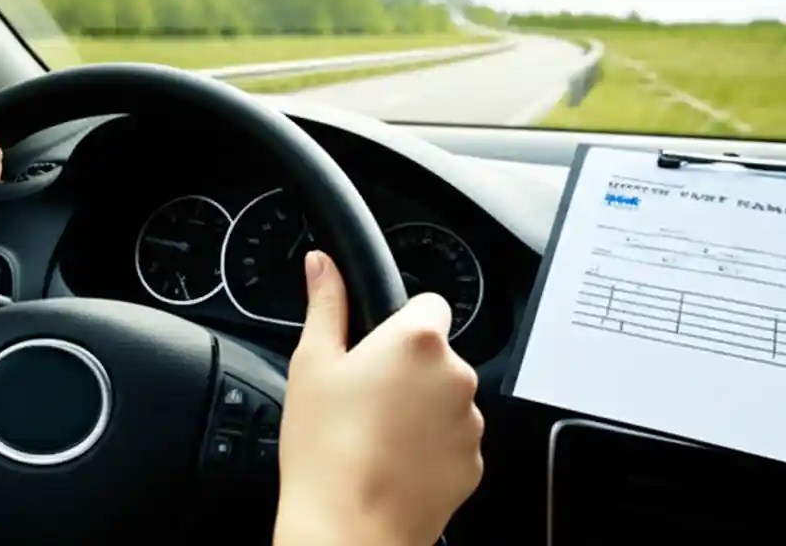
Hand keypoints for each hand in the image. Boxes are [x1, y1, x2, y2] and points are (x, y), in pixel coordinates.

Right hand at [275, 251, 483, 545]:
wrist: (349, 528)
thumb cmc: (326, 450)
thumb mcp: (312, 364)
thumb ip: (325, 304)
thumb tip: (323, 265)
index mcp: (417, 340)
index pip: (427, 303)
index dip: (398, 323)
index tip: (374, 347)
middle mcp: (455, 375)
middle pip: (436, 354)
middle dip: (407, 369)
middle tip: (363, 397)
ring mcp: (470, 422)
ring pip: (445, 398)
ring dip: (421, 408)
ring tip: (374, 435)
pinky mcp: (473, 462)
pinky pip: (452, 440)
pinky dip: (430, 446)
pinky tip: (392, 461)